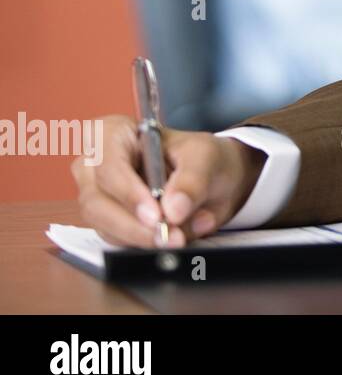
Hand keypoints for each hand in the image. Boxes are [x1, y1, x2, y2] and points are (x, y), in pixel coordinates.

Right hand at [71, 115, 265, 247]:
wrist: (213, 178)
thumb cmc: (202, 157)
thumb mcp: (207, 157)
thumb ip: (192, 180)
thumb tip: (173, 210)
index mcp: (114, 132)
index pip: (107, 162)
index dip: (128, 191)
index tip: (156, 214)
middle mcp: (96, 163)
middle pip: (96, 199)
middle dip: (133, 224)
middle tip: (168, 235)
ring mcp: (96, 192)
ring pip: (101, 224)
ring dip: (139, 237)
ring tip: (175, 238)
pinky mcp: (104, 219)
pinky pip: (113, 237)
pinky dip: (140, 242)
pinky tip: (166, 238)